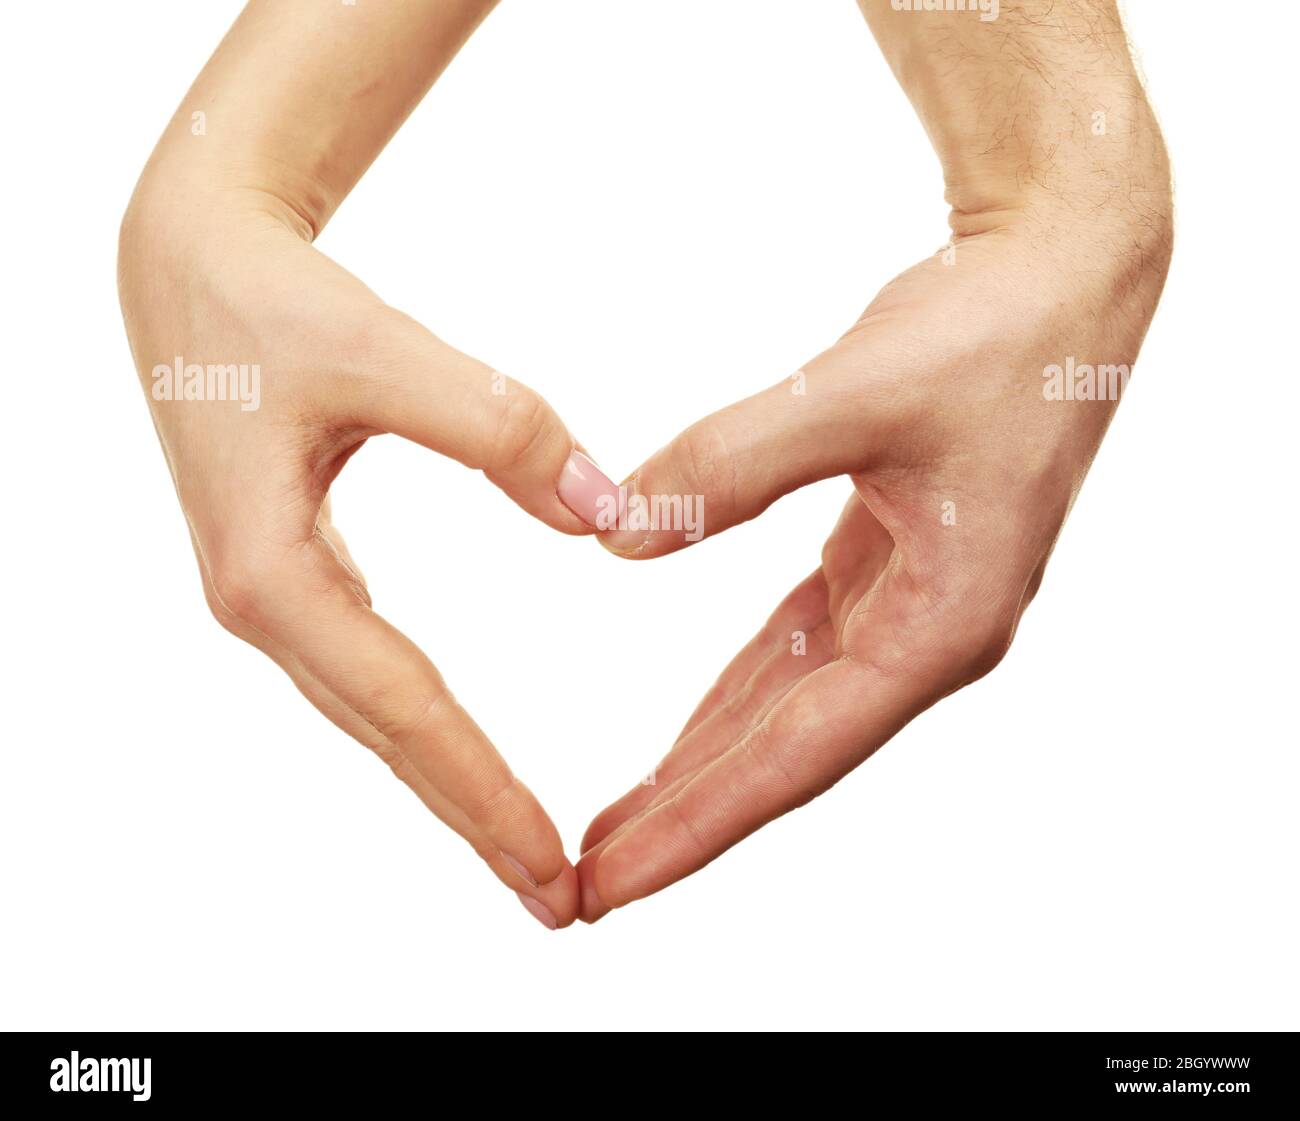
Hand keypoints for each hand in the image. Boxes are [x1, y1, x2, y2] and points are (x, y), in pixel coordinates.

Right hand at [119, 196, 618, 928]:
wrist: (189, 261)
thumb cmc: (268, 300)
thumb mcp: (382, 350)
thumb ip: (500, 427)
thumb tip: (605, 518)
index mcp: (270, 574)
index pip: (402, 706)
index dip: (480, 788)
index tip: (551, 860)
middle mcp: (266, 604)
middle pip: (387, 736)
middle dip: (473, 817)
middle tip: (559, 899)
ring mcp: (276, 595)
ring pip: (376, 712)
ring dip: (450, 782)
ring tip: (525, 849)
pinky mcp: (295, 571)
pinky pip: (371, 673)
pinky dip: (424, 724)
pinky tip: (464, 758)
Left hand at [578, 200, 1171, 918]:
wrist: (1059, 278)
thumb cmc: (991, 336)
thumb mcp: (856, 394)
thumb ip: (731, 467)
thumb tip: (619, 539)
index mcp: (942, 624)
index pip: (797, 751)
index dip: (698, 822)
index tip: (613, 879)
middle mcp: (926, 634)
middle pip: (785, 751)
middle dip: (685, 816)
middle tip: (588, 881)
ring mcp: (907, 603)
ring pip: (784, 710)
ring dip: (703, 764)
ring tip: (621, 821)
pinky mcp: (881, 563)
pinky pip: (791, 651)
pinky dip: (733, 695)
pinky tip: (688, 733)